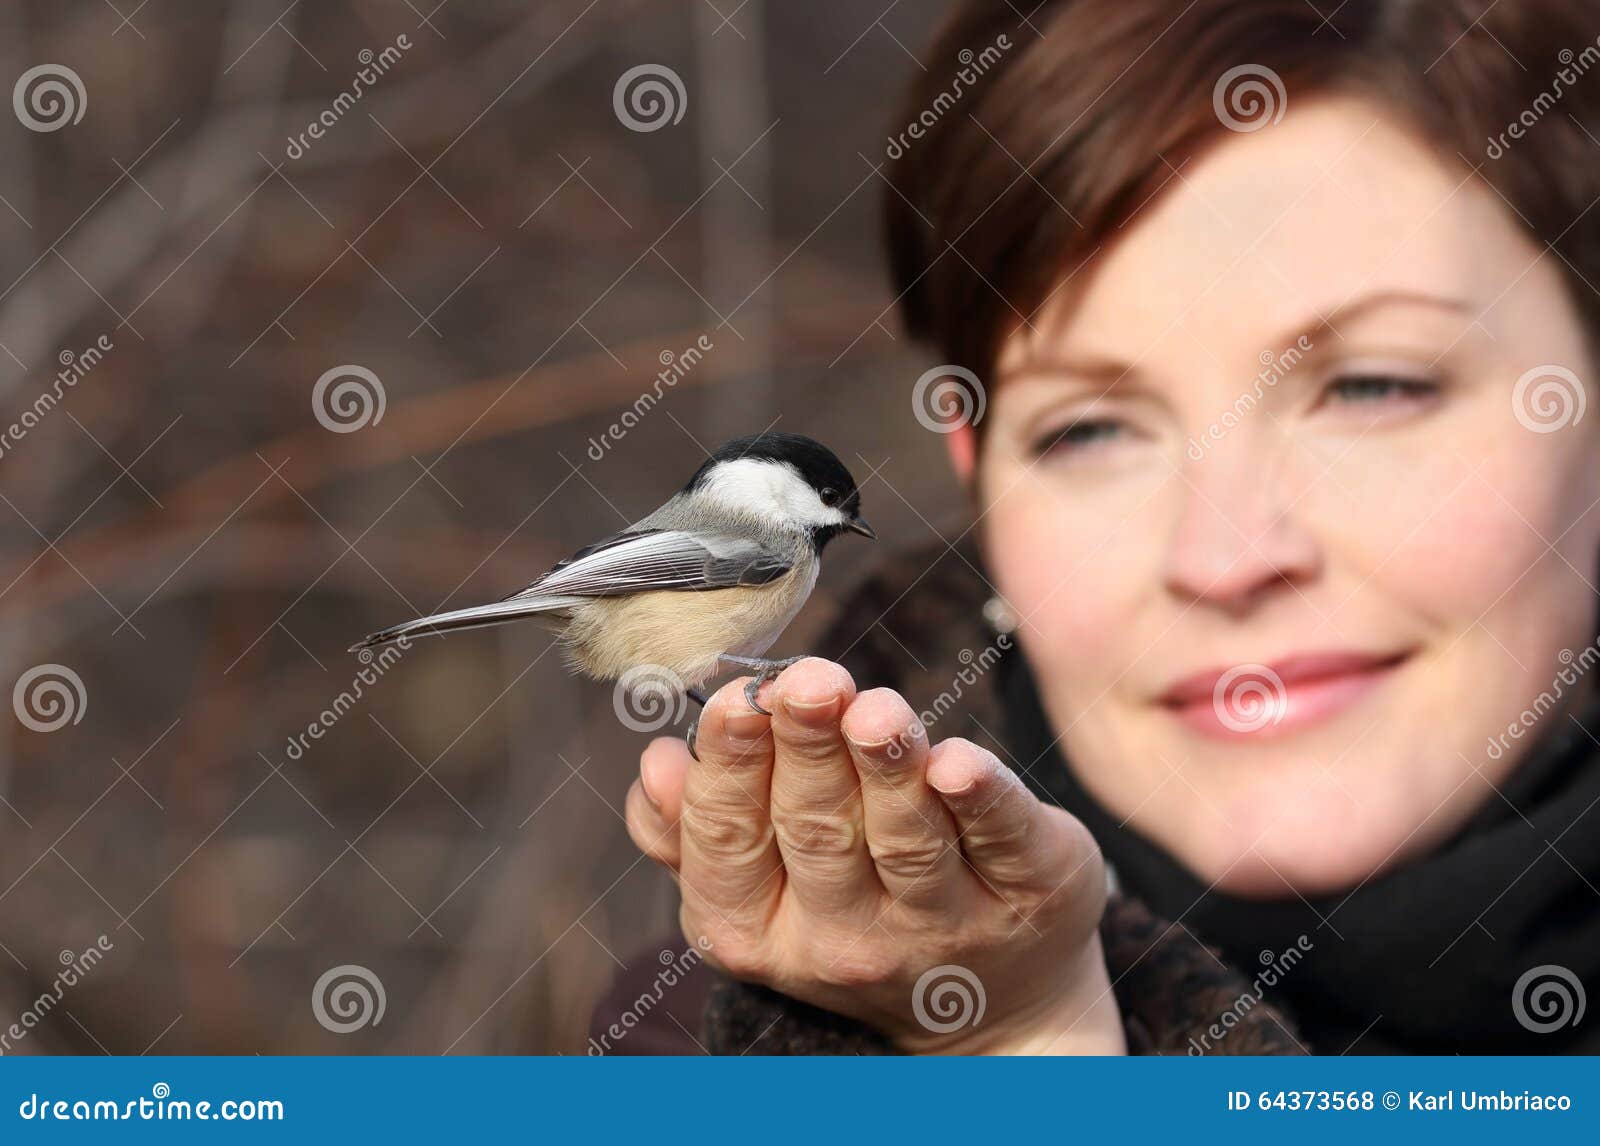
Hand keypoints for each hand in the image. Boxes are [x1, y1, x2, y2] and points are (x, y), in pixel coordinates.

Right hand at [623, 657, 1124, 1054]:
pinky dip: (984, 799)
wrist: (990, 1006)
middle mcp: (847, 941)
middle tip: (808, 682)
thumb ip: (694, 831)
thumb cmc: (855, 909)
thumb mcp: (760, 892)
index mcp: (759, 930)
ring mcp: (942, 926)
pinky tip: (960, 762)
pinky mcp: (1027, 894)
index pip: (729, 841)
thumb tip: (655, 762)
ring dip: (886, 766)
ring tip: (873, 708)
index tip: (736, 698)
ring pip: (905, 837)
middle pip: (816, 831)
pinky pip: (1002, 840)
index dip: (730, 767)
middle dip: (808, 748)